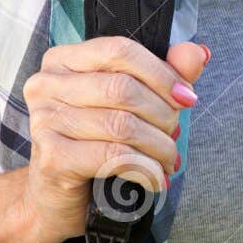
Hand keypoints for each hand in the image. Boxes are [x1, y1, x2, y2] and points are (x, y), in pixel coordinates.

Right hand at [15, 36, 208, 242]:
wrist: (55, 192)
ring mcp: (44, 120)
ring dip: (158, 146)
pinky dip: (145, 168)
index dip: (161, 73)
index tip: (186, 97)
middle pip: (123, 88)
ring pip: (122, 125)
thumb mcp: (129, 100)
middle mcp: (47, 84)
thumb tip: (197, 54)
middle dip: (162, 114)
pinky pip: (112, 156)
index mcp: (64, 59)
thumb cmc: (93, 139)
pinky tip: (156, 177)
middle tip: (176, 132)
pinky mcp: (51, 157)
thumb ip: (164, 73)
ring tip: (170, 158)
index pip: (120, 50)